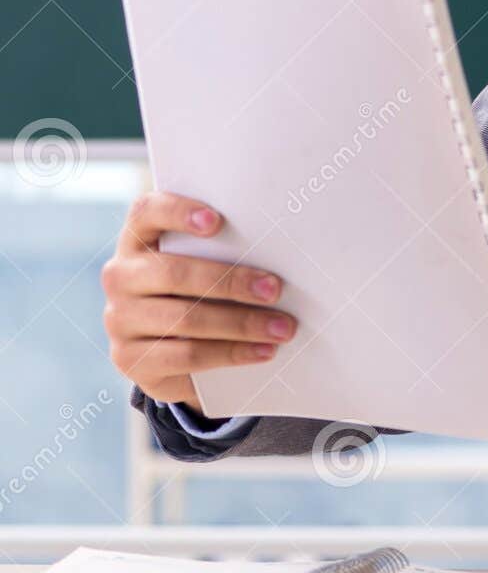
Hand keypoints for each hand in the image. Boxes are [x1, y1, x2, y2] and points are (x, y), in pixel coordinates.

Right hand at [102, 192, 295, 408]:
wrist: (172, 351)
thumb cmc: (202, 290)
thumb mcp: (206, 264)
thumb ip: (225, 249)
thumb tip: (281, 249)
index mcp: (138, 240)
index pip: (146, 212)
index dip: (177, 212)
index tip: (217, 222)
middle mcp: (120, 276)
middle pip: (174, 274)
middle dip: (232, 281)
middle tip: (275, 289)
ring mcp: (120, 320)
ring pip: (185, 319)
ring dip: (242, 323)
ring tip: (283, 328)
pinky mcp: (129, 359)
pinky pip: (186, 356)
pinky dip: (232, 353)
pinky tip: (264, 351)